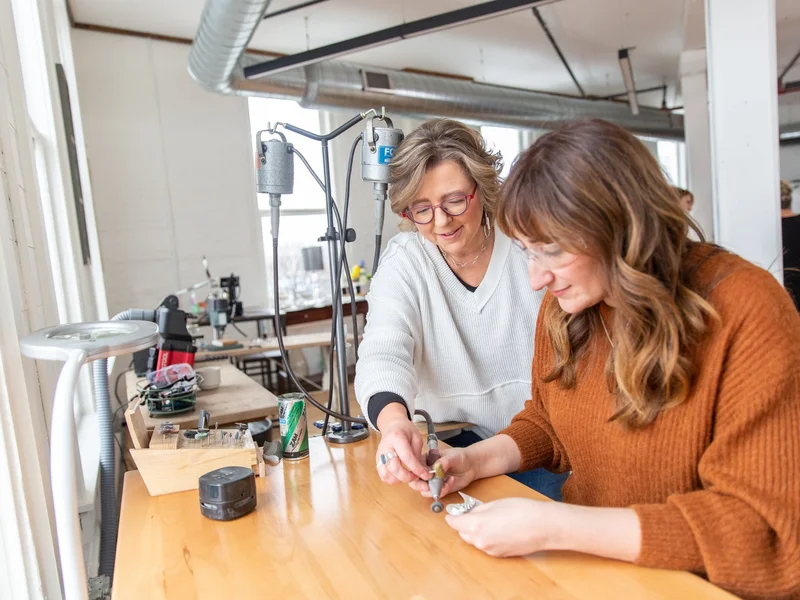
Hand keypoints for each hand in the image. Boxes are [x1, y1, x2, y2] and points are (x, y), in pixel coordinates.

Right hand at [376, 409, 429, 483]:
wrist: (391, 425)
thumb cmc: (405, 430)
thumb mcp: (416, 437)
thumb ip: (418, 454)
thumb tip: (423, 472)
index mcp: (397, 438)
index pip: (406, 457)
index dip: (417, 469)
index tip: (426, 475)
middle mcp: (386, 448)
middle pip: (394, 468)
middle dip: (407, 477)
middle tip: (417, 476)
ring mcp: (380, 456)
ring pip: (386, 475)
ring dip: (399, 480)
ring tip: (408, 476)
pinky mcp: (378, 462)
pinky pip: (383, 476)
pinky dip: (392, 480)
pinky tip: (401, 476)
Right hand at [408, 446, 476, 497]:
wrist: (471, 466)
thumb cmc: (460, 457)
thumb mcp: (452, 457)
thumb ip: (444, 462)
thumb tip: (436, 468)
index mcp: (426, 459)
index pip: (415, 467)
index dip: (417, 473)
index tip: (425, 476)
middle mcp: (427, 471)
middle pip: (415, 481)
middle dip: (420, 486)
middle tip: (428, 486)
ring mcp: (433, 481)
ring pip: (424, 491)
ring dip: (433, 490)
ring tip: (445, 483)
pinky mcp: (439, 489)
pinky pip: (436, 494)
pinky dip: (442, 491)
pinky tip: (450, 482)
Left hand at [444, 498, 563, 556]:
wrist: (543, 527)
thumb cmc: (522, 510)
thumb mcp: (496, 503)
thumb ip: (478, 509)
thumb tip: (469, 512)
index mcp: (477, 525)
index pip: (455, 523)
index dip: (452, 516)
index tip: (452, 512)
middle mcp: (480, 541)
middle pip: (463, 533)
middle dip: (464, 524)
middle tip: (472, 513)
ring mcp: (490, 550)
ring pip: (474, 540)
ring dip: (475, 531)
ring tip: (489, 520)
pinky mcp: (499, 555)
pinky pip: (486, 545)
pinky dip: (486, 538)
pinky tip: (498, 528)